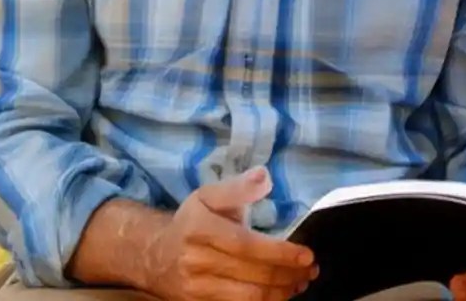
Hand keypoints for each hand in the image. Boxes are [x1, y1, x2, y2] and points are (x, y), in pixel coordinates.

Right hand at [141, 167, 317, 300]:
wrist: (154, 256)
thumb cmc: (191, 222)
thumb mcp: (208, 196)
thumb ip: (237, 187)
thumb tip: (264, 176)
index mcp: (200, 229)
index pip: (246, 245)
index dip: (279, 253)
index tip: (307, 254)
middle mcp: (196, 261)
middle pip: (252, 275)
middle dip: (288, 274)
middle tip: (311, 269)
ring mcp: (196, 289)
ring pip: (248, 298)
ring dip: (281, 292)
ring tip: (301, 282)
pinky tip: (281, 293)